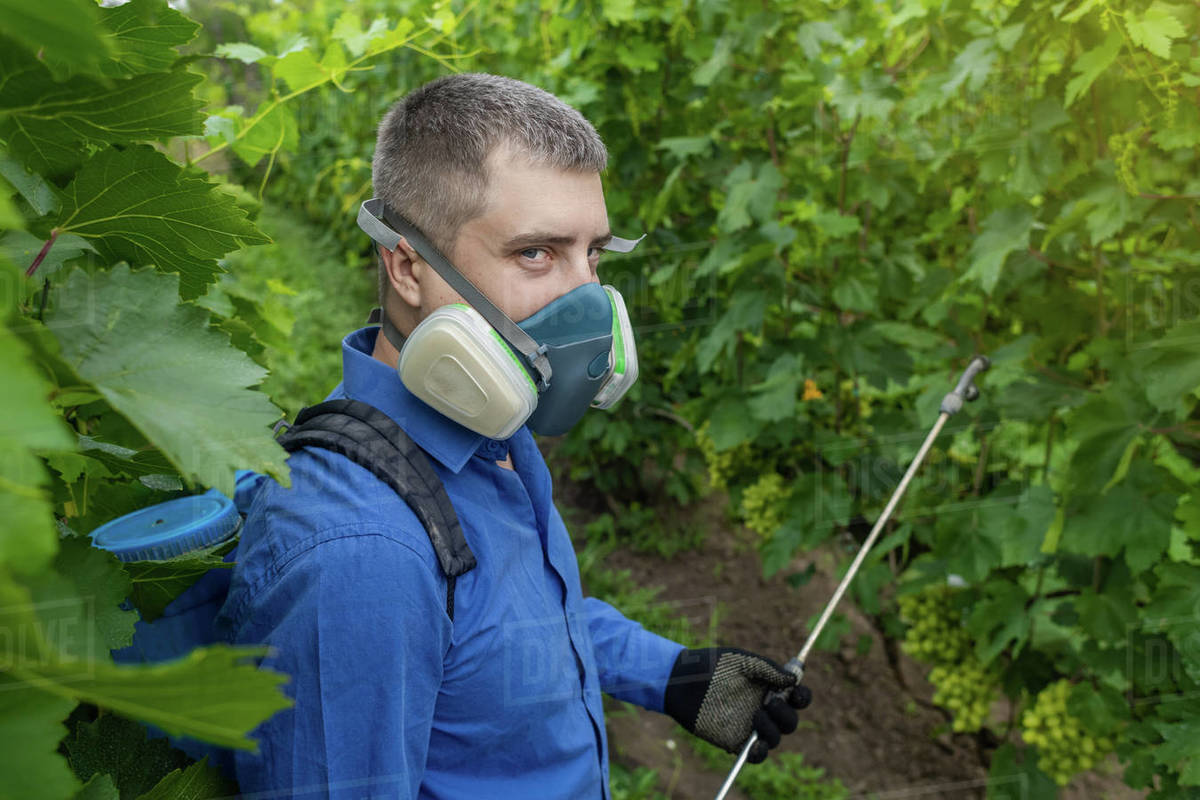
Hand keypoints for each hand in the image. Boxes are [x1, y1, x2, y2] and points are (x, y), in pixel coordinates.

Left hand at [663, 647, 812, 762]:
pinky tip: (755, 745)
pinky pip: (755, 755)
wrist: (683, 680)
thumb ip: (768, 669)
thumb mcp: (742, 661)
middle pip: (790, 721)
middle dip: (787, 714)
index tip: (796, 692)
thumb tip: (794, 679)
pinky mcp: (735, 741)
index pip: (797, 698)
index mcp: (770, 689)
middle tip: (772, 702)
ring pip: (775, 738)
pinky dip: (759, 753)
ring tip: (757, 715)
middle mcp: (765, 709)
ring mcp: (751, 726)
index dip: (802, 697)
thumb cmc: (713, 665)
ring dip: (773, 730)